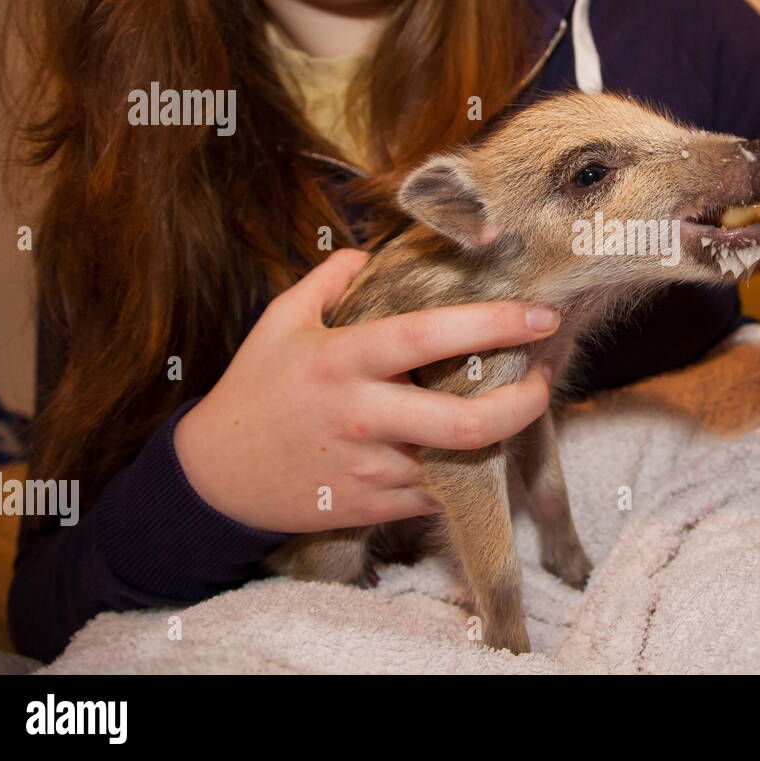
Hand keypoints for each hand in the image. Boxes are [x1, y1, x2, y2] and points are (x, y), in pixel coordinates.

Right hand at [174, 248, 559, 531]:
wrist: (216, 479)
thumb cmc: (255, 390)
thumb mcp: (280, 321)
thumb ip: (329, 280)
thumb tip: (370, 252)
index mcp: (343, 361)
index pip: (427, 337)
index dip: (492, 325)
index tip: (541, 316)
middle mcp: (362, 416)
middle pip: (463, 423)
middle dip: (521, 405)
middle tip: (544, 380)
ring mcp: (371, 468)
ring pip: (459, 461)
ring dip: (495, 437)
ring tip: (513, 405)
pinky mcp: (375, 507)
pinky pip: (439, 491)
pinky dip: (462, 469)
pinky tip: (470, 444)